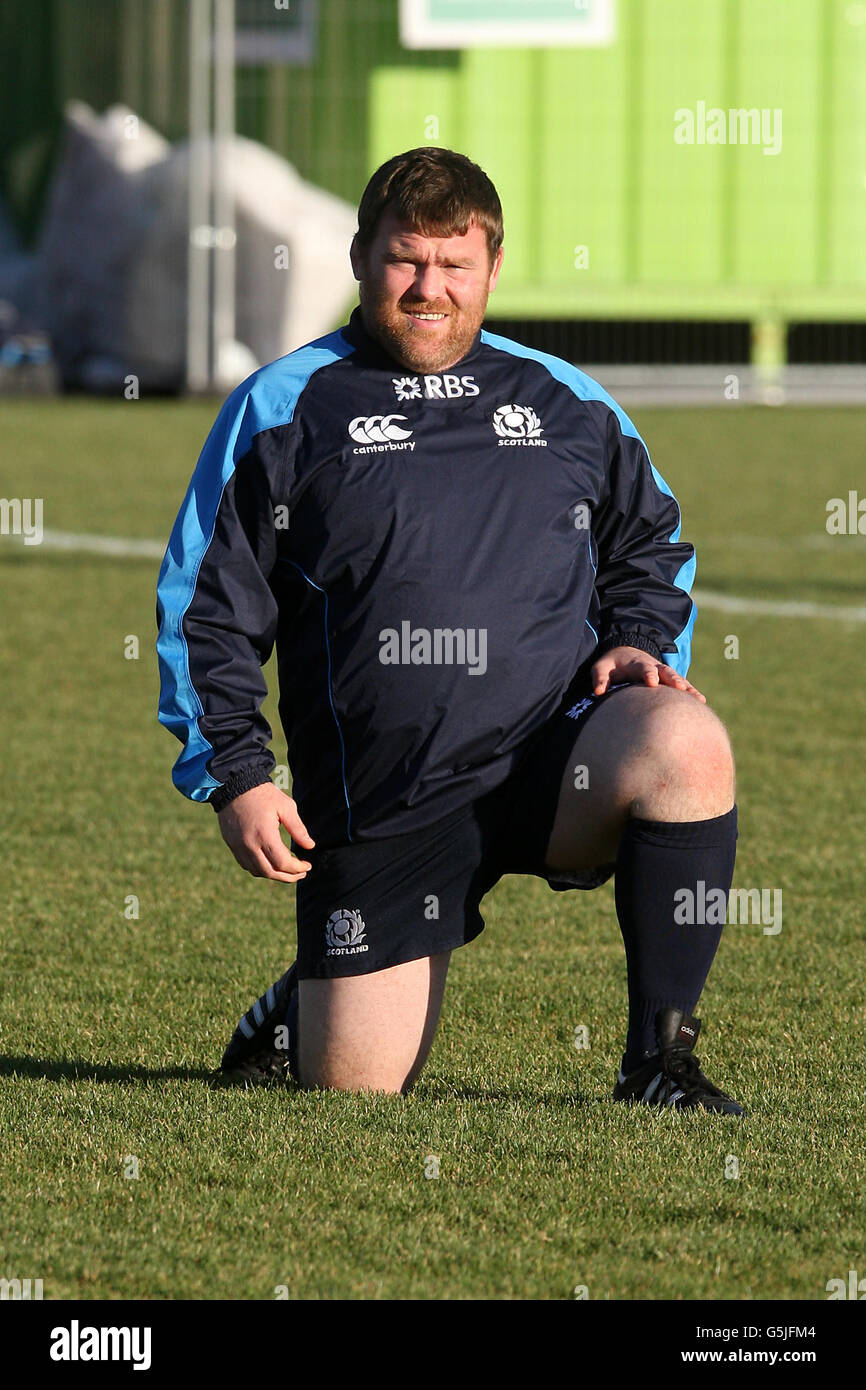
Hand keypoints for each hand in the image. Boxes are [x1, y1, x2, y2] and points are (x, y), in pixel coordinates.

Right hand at [217, 782, 315, 881]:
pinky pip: (246, 864)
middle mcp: (249, 844)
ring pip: (257, 871)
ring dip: (274, 875)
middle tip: (301, 873)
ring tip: (288, 870)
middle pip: (270, 872)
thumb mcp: (286, 806)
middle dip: (288, 877)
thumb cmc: (263, 794)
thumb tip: (310, 846)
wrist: (234, 786)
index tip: (308, 866)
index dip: (297, 868)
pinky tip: (271, 864)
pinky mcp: (232, 845)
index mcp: (265, 834)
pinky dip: (260, 869)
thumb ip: (298, 828)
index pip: (283, 863)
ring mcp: (238, 846)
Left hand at [591, 645, 705, 701]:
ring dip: (687, 688)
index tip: (652, 682)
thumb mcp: (601, 667)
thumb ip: (600, 678)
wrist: (626, 653)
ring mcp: (664, 673)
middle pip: (666, 672)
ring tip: (698, 699)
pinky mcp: (668, 681)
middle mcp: (654, 666)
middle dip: (673, 679)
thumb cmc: (612, 665)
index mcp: (637, 663)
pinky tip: (701, 703)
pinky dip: (691, 693)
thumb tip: (598, 693)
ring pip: (678, 679)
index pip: (644, 668)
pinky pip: (682, 686)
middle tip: (681, 688)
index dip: (648, 674)